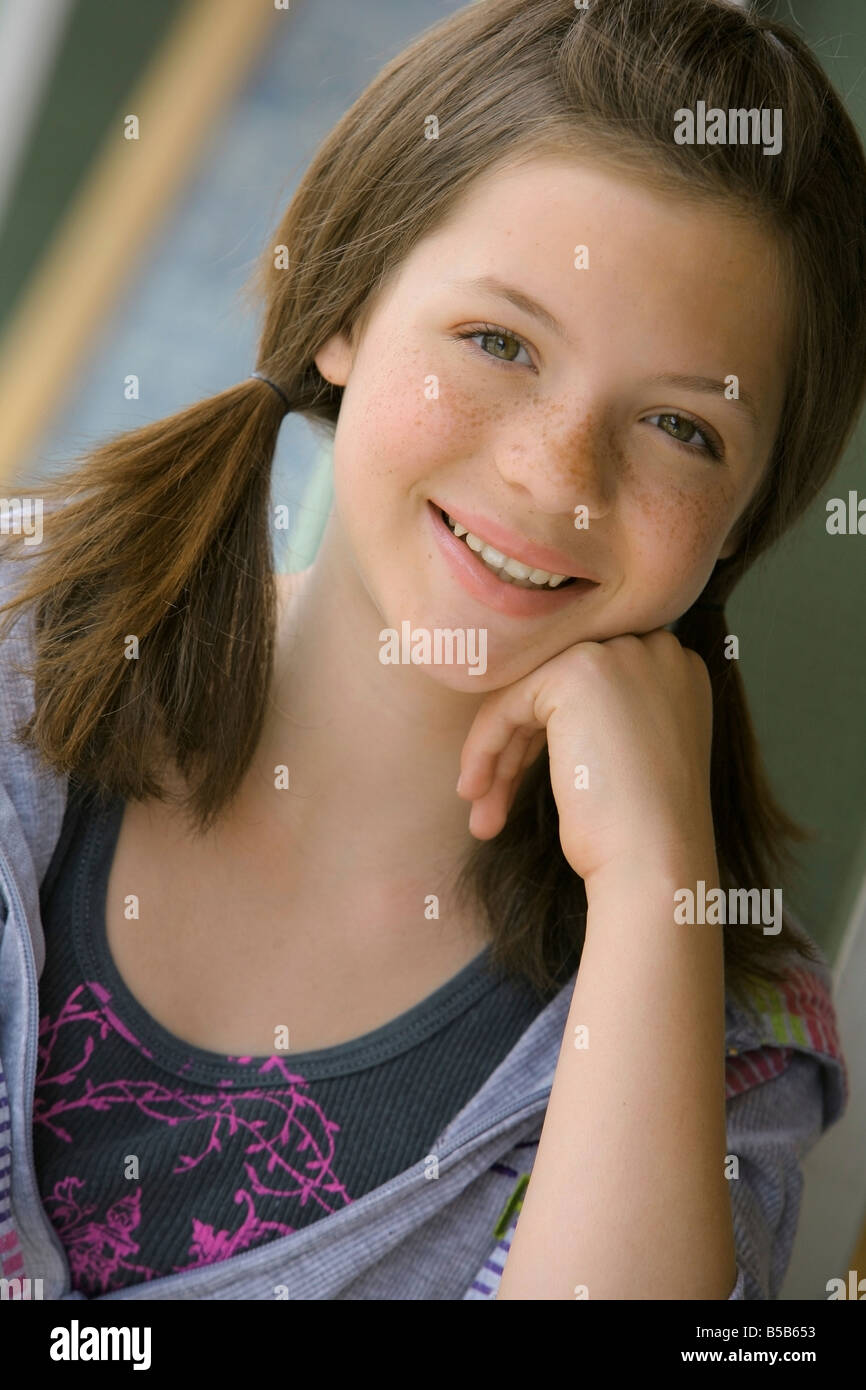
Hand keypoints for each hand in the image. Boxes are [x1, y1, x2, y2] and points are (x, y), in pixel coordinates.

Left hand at [456, 629, 714, 883]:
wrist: (655, 862)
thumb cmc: (640, 831)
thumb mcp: (629, 757)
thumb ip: (602, 718)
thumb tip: (528, 711)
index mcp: (675, 671)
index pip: (589, 685)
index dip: (548, 731)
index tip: (520, 779)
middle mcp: (655, 650)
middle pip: (557, 685)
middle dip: (518, 743)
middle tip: (490, 800)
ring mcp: (620, 655)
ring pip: (530, 692)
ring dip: (499, 754)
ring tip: (481, 812)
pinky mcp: (579, 671)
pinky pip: (511, 702)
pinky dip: (486, 746)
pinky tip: (475, 793)